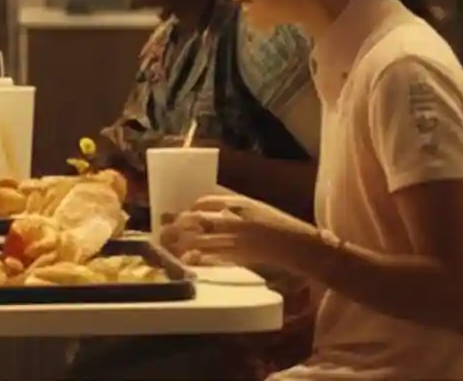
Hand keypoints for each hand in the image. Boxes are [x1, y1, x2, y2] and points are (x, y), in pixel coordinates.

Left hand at [160, 194, 317, 266]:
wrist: (298, 245)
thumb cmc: (278, 225)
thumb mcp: (255, 208)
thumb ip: (232, 207)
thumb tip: (207, 208)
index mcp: (238, 203)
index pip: (205, 202)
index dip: (188, 209)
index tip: (178, 215)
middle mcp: (234, 219)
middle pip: (195, 220)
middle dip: (176, 226)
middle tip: (164, 232)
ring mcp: (234, 238)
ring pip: (198, 239)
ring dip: (180, 244)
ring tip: (169, 248)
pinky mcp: (237, 256)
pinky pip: (210, 257)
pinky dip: (196, 258)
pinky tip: (188, 260)